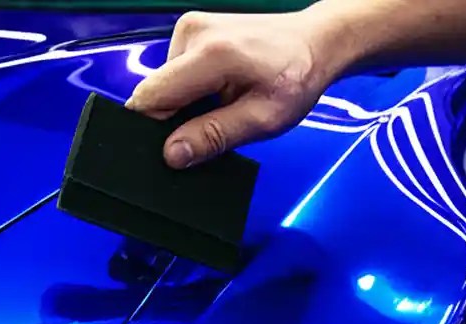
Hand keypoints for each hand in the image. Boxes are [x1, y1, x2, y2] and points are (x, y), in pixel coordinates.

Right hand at [126, 10, 348, 167]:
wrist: (315, 42)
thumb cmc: (297, 77)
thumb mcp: (263, 119)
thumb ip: (214, 136)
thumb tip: (172, 153)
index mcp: (211, 54)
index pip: (150, 97)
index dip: (155, 129)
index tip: (176, 146)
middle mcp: (193, 33)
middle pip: (155, 91)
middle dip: (174, 117)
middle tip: (211, 124)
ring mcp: (190, 27)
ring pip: (163, 84)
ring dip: (184, 103)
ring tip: (221, 103)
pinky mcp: (190, 29)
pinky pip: (174, 72)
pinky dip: (190, 88)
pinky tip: (218, 89)